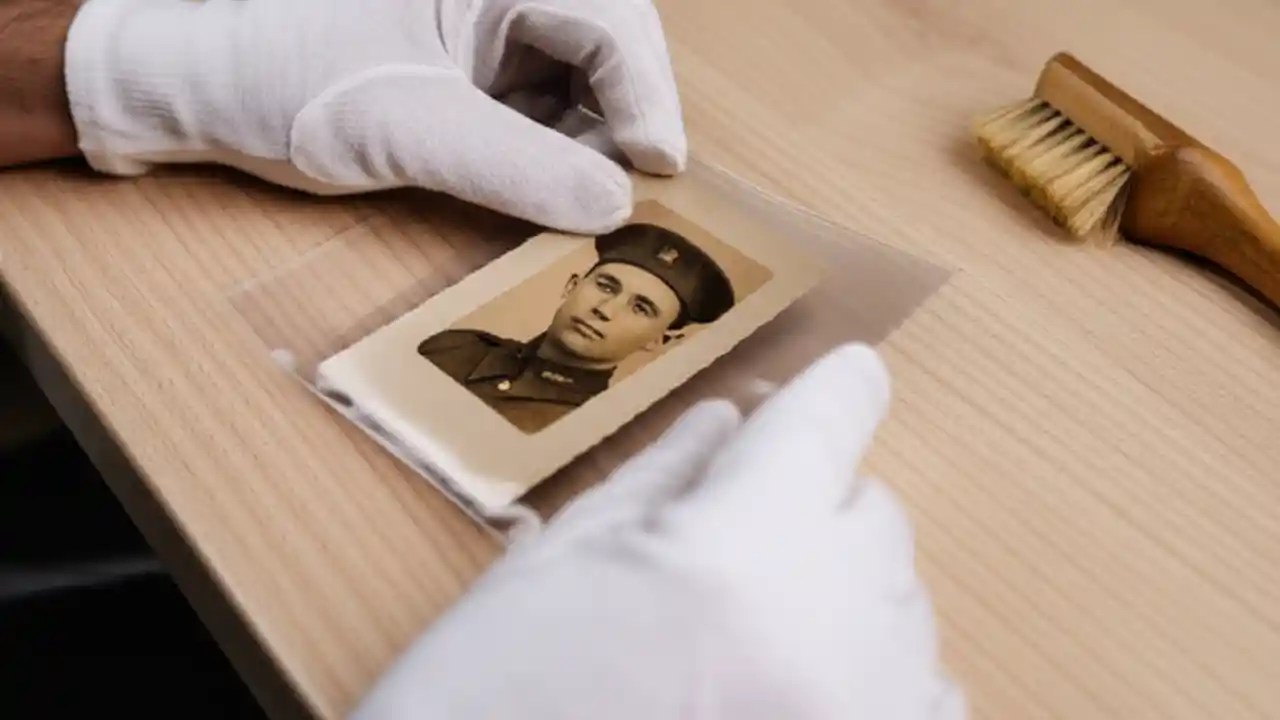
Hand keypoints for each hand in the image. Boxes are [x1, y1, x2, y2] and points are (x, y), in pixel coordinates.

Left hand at [62, 0, 685, 232]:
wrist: (201, 86)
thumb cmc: (286, 78)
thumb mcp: (406, 128)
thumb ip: (517, 168)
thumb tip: (616, 205)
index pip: (611, 21)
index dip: (646, 99)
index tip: (659, 173)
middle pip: (610, 45)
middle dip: (625, 121)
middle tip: (630, 195)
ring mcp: (490, 24)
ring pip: (584, 77)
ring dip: (594, 142)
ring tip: (583, 201)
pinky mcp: (475, 63)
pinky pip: (544, 100)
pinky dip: (556, 149)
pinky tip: (548, 189)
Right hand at [349, 344, 964, 719]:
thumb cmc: (495, 700)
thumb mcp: (553, 575)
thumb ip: (658, 481)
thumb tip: (727, 425)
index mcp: (741, 546)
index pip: (832, 417)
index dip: (830, 394)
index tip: (830, 387)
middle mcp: (836, 623)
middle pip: (871, 511)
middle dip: (810, 508)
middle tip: (728, 550)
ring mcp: (874, 708)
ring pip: (900, 599)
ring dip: (837, 593)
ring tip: (745, 640)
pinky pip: (927, 690)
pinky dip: (872, 673)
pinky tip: (794, 693)